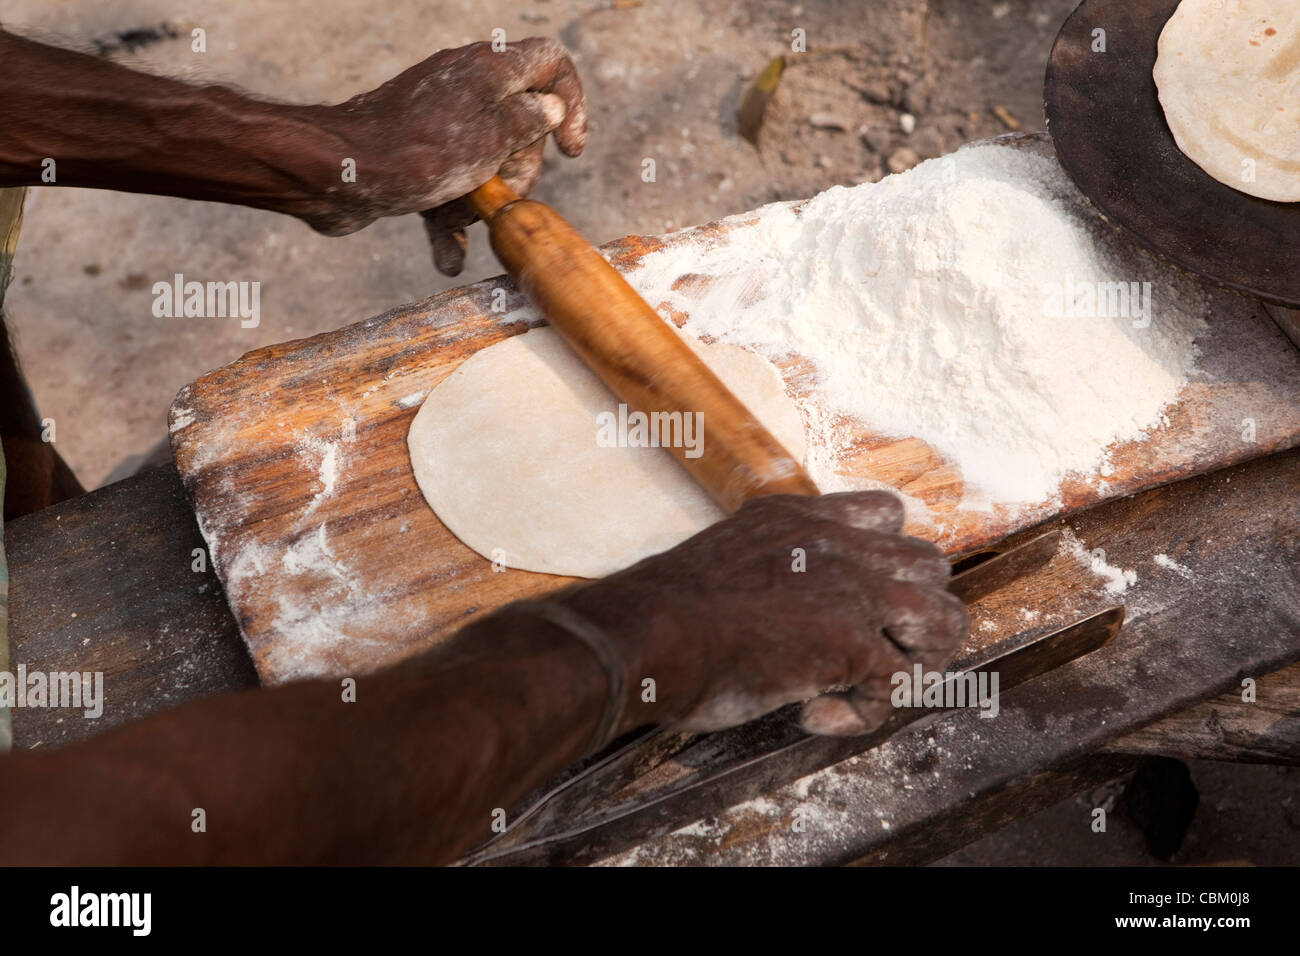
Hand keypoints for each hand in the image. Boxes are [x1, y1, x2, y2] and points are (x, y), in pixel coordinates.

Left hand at [313, 37, 585, 272]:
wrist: (343, 174)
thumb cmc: (420, 152)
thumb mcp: (495, 135)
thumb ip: (532, 119)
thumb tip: (549, 108)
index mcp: (489, 70)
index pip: (550, 64)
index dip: (571, 102)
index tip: (568, 151)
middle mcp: (466, 90)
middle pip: (522, 127)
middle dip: (518, 170)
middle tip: (502, 191)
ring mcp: (441, 125)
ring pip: (487, 164)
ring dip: (479, 203)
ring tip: (456, 219)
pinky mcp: (419, 157)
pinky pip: (449, 188)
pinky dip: (449, 220)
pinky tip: (449, 257)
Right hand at [558, 491, 968, 735]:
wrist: (648, 632)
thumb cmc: (665, 609)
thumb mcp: (726, 556)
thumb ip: (768, 563)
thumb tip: (771, 605)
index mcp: (802, 518)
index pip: (885, 513)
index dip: (886, 561)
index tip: (856, 600)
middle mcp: (837, 544)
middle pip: (929, 565)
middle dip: (910, 615)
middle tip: (868, 652)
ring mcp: (852, 591)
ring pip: (944, 621)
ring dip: (915, 662)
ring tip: (868, 684)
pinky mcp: (853, 644)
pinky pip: (900, 686)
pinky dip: (864, 713)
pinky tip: (813, 714)